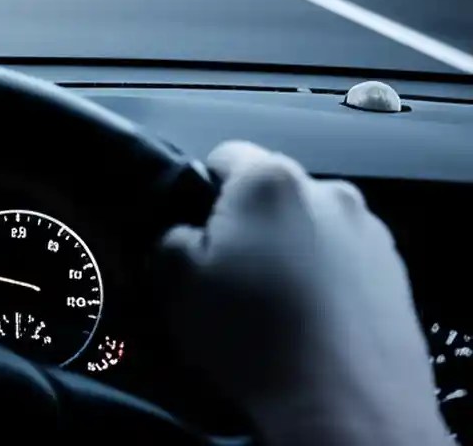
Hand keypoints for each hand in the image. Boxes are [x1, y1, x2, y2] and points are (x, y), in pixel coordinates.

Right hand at [160, 141, 446, 445]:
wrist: (345, 407)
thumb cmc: (256, 340)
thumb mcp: (173, 281)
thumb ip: (168, 238)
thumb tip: (182, 235)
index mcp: (269, 180)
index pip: (223, 155)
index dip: (200, 194)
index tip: (195, 232)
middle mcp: (328, 193)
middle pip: (271, 194)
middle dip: (247, 227)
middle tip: (226, 278)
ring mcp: (368, 233)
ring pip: (309, 229)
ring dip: (288, 254)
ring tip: (270, 310)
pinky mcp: (394, 274)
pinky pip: (343, 264)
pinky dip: (323, 283)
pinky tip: (306, 324)